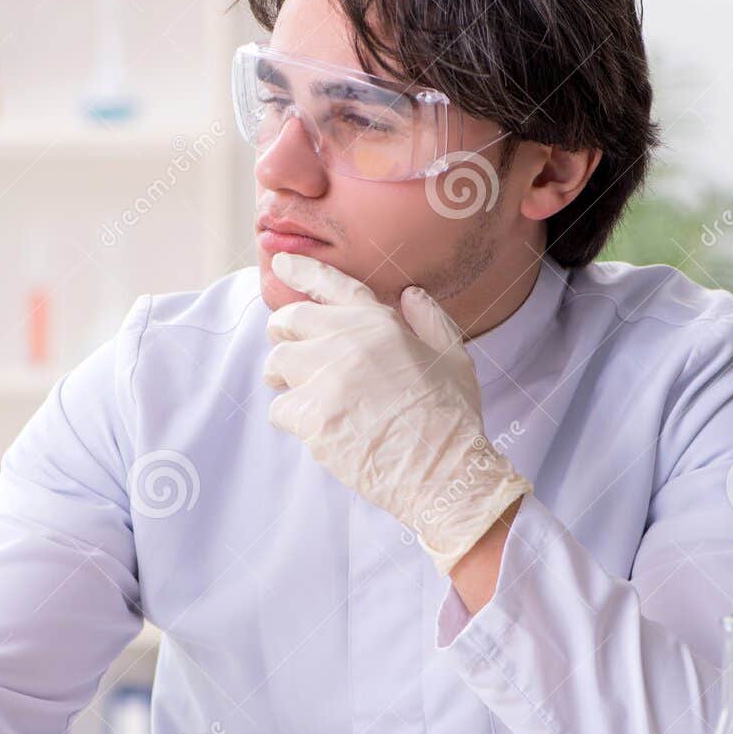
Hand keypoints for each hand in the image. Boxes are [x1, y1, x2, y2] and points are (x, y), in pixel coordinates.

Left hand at [262, 252, 530, 573]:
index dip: (303, 269)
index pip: (332, 284)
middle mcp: (348, 341)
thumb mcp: (454, 357)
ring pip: (278, 361)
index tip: (281, 261)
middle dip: (284, 332)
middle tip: (290, 350)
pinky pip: (280, 407)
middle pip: (290, 319)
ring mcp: (327, 377)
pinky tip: (315, 428)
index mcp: (381, 323)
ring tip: (299, 393)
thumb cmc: (452, 419)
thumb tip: (410, 294)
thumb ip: (430, 320)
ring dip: (282, 375)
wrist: (443, 472)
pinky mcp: (313, 415)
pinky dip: (290, 417)